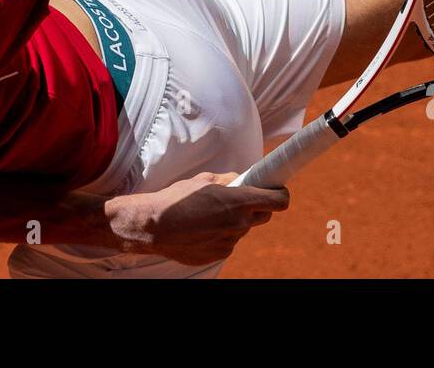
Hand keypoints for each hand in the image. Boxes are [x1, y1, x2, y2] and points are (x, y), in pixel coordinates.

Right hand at [106, 171, 289, 264]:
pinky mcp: (219, 254)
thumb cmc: (177, 199)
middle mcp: (239, 224)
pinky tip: (201, 229)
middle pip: (264, 216)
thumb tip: (241, 180)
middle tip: (240, 199)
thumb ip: (229, 180)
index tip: (275, 190)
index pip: (279, 201)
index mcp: (239, 202)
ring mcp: (230, 242)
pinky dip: (220, 234)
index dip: (280, 194)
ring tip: (209, 215)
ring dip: (234, 221)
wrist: (154, 227)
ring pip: (242, 229)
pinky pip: (227, 241)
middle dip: (257, 206)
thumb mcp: (204, 180)